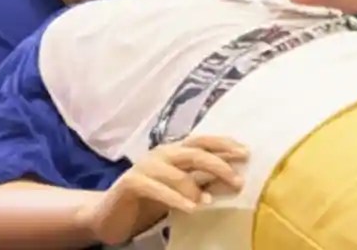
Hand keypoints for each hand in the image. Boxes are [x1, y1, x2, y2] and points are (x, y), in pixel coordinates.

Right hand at [81, 136, 247, 246]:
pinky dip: (176, 198)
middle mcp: (162, 154)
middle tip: (238, 180)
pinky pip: (157, 188)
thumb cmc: (149, 201)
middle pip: (195, 152)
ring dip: (197, 186)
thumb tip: (234, 178)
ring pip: (177, 170)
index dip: (225, 144)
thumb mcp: (180, 190)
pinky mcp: (131, 183)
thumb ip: (202, 181)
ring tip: (210, 201)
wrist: (109, 216)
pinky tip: (191, 208)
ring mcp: (145, 166)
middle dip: (219, 164)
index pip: (203, 141)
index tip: (247, 153)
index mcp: (175, 152)